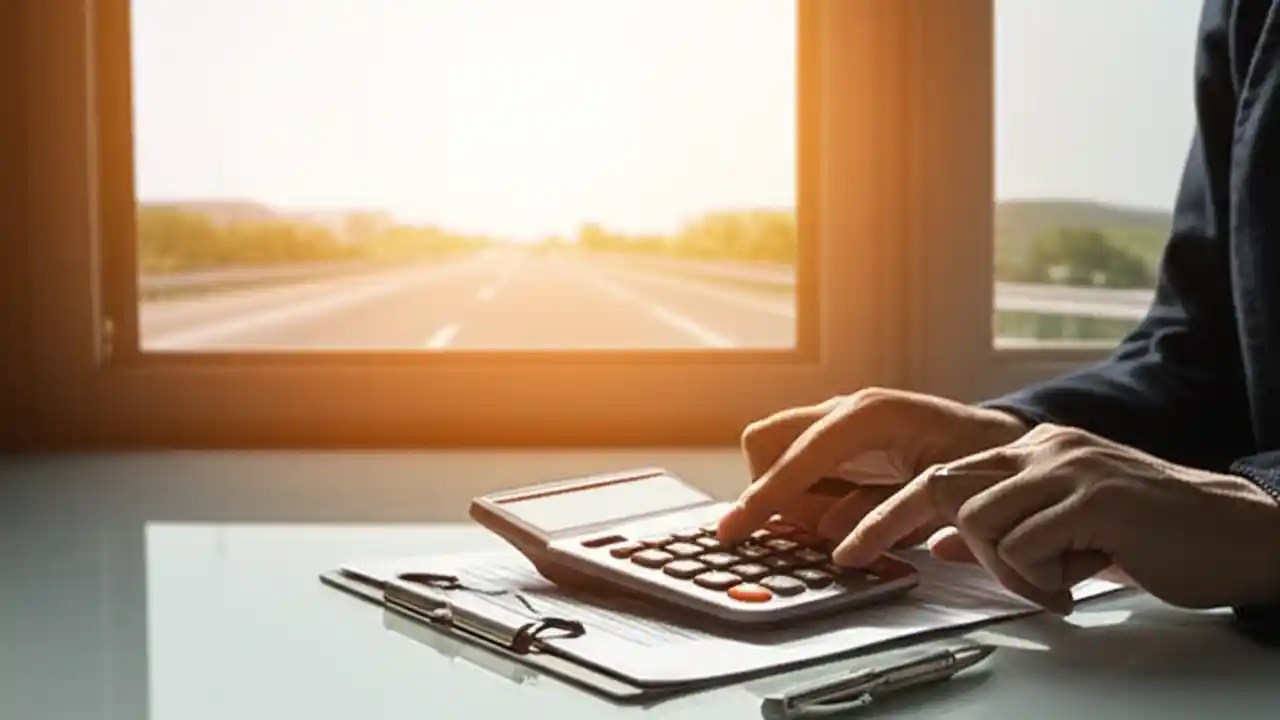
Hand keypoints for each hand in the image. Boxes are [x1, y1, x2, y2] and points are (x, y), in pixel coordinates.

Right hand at [718, 388, 1027, 545]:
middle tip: (804, 531)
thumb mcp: (940, 494)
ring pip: (777, 455)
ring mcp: (839, 420)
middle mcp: (846, 409)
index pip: (795, 453)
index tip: (734, 531)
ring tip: (836, 525)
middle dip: (768, 490)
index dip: (764, 496)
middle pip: (766, 442)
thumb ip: (883, 513)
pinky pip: (800, 467)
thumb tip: (828, 534)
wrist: (1002, 444)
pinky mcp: (840, 440)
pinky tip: (844, 516)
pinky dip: (806, 496)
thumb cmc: (979, 464)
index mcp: (870, 414)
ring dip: (790, 497)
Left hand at [836, 423, 1279, 612]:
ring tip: (1059, 580)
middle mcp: (1045, 448)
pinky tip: (1083, 576)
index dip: (887, 509)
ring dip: (1009, 569)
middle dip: (899, 527)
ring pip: (981, 522)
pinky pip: (1028, 546)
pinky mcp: (1097, 498)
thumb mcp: (1062, 526)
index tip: (847, 544)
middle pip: (942, 484)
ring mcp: (1070, 468)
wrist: (1236, 531)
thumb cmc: (1150, 533)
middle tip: (879, 562)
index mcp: (1033, 449)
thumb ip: (1002, 525)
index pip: (941, 473)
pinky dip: (1043, 577)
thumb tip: (940, 540)